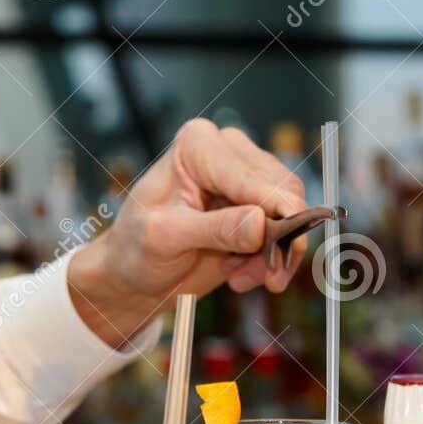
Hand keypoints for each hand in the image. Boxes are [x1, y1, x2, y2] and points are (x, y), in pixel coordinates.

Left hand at [67, 118, 306, 347]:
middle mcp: (225, 152)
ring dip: (271, 253)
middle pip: (281, 190)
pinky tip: (242, 273)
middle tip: (257, 276)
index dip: (277, 211)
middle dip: (275, 239)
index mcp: (197, 146)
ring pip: (290, 211)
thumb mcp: (166, 239)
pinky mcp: (254, 205)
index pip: (252, 176)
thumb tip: (261, 224)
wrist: (133, 272)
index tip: (286, 248)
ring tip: (239, 276)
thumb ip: (215, 229)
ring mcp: (243, 177)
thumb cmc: (135, 249)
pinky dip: (270, 257)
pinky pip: (285, 229)